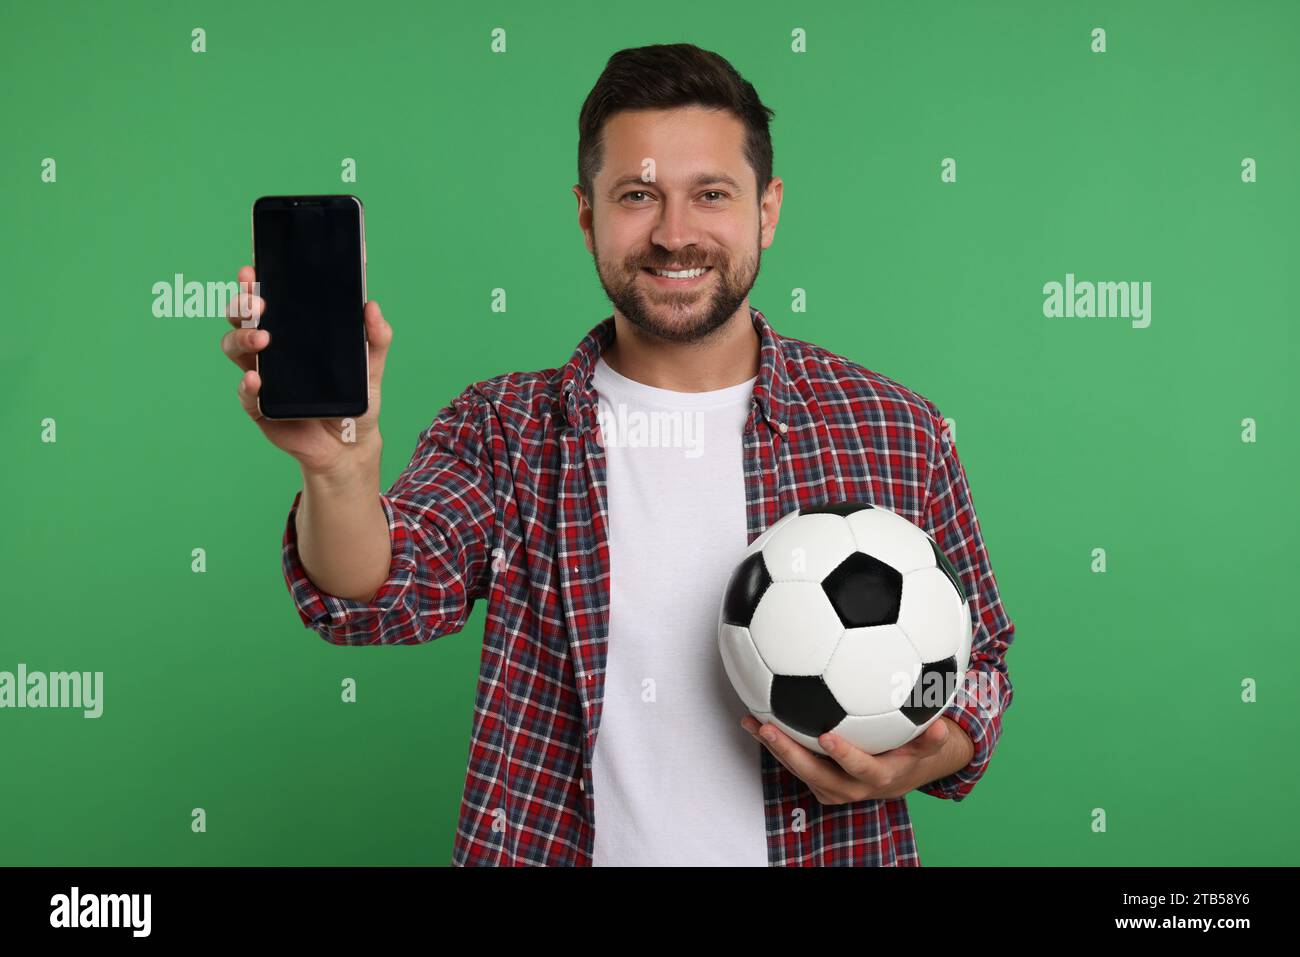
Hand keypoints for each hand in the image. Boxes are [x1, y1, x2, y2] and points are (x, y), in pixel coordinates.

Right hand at [220, 264, 390, 473]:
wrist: (351, 444)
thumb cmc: (355, 398)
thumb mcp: (372, 366)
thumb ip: (376, 338)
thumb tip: (372, 306)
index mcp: (292, 333)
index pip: (268, 301)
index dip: (255, 284)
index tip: (253, 269)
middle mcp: (271, 350)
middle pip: (243, 319)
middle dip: (243, 305)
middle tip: (258, 303)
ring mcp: (262, 376)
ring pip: (235, 348)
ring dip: (243, 339)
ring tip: (263, 338)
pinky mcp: (260, 407)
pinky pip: (246, 393)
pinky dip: (247, 385)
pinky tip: (256, 378)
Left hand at [740, 714, 960, 802]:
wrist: (896, 778)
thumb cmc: (911, 751)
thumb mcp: (927, 746)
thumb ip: (932, 738)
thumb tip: (941, 725)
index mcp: (877, 777)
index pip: (859, 769)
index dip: (843, 755)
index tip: (826, 736)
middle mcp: (850, 787)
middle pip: (815, 774)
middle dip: (790, 753)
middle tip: (768, 728)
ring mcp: (830, 786)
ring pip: (798, 769)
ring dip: (774, 747)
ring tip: (751, 722)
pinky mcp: (816, 780)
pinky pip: (793, 762)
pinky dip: (775, 744)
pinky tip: (756, 718)